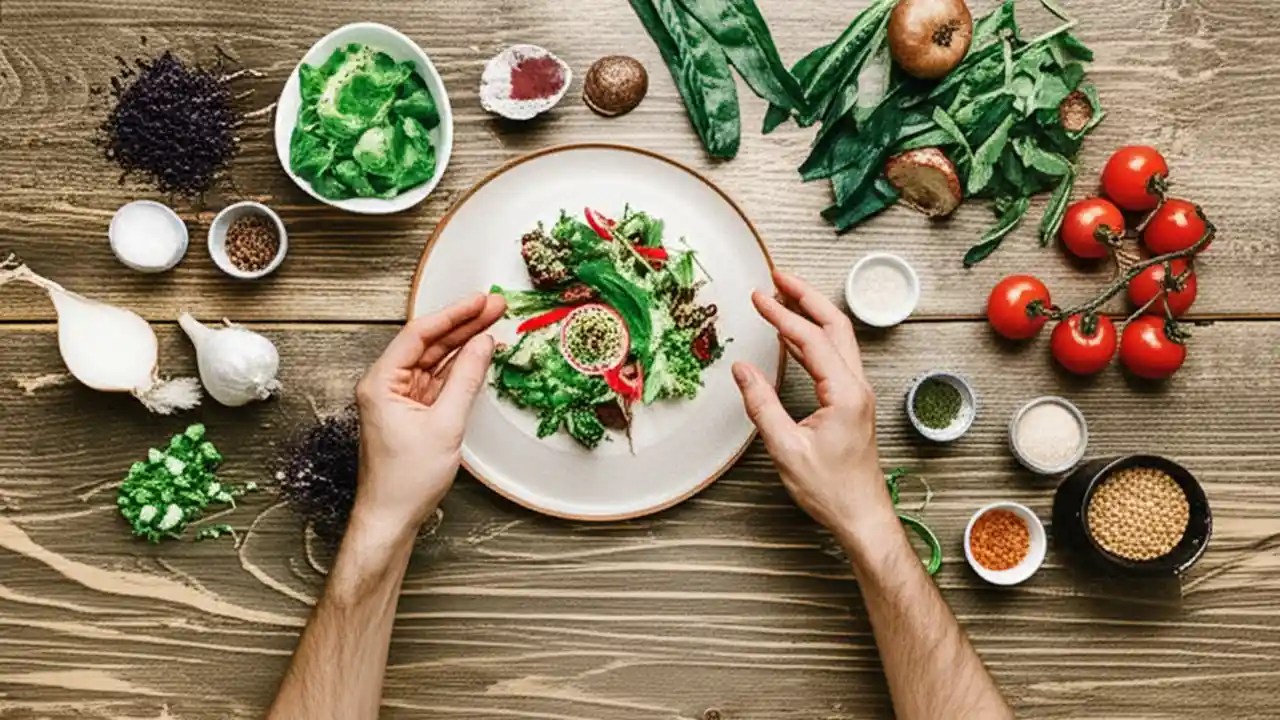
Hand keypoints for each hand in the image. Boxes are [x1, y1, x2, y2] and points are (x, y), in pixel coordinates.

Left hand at [353, 293, 505, 537]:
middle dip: (463, 324)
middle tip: (495, 306)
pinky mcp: (412, 412)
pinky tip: (480, 354)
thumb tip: (483, 345)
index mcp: (381, 382)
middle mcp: (386, 385)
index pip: (419, 335)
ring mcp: (400, 398)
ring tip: (493, 323)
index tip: (479, 301)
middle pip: (429, 344)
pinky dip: (460, 368)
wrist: (391, 517)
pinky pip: (438, 381)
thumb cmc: (405, 480)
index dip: (453, 314)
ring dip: (464, 343)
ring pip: (436, 360)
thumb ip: (466, 380)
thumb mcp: (445, 425)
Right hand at [732, 270, 895, 550]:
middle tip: (778, 277)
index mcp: (844, 393)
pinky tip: (792, 338)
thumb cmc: (829, 489)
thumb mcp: (786, 448)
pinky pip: (834, 358)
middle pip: (835, 324)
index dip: (782, 314)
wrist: (861, 514)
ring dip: (812, 313)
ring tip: (782, 297)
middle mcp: (856, 386)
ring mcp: (856, 393)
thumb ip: (762, 405)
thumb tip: (742, 370)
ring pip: (838, 338)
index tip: (757, 297)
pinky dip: (812, 339)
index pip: (811, 338)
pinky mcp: (851, 403)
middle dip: (806, 296)